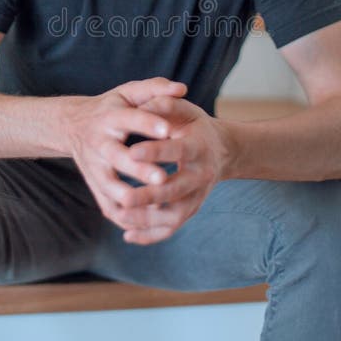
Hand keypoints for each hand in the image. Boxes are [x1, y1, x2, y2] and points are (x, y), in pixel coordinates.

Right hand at [65, 77, 186, 231]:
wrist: (72, 125)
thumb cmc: (111, 107)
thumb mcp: (128, 92)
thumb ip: (155, 88)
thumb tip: (182, 88)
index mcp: (110, 117)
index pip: (129, 119)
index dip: (148, 124)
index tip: (168, 131)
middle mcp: (99, 143)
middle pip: (117, 158)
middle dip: (139, 169)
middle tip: (163, 177)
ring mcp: (94, 167)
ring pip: (110, 187)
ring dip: (131, 198)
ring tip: (156, 207)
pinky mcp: (94, 185)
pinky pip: (108, 206)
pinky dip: (126, 217)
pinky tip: (148, 223)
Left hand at [117, 97, 232, 244]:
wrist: (220, 150)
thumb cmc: (194, 125)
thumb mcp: (184, 109)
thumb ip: (164, 104)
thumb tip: (142, 107)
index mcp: (200, 147)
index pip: (179, 150)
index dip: (156, 152)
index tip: (132, 152)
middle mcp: (201, 175)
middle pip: (177, 190)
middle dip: (150, 195)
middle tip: (124, 197)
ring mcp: (197, 196)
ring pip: (173, 216)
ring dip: (146, 220)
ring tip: (119, 214)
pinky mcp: (190, 210)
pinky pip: (171, 228)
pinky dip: (150, 235)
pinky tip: (128, 234)